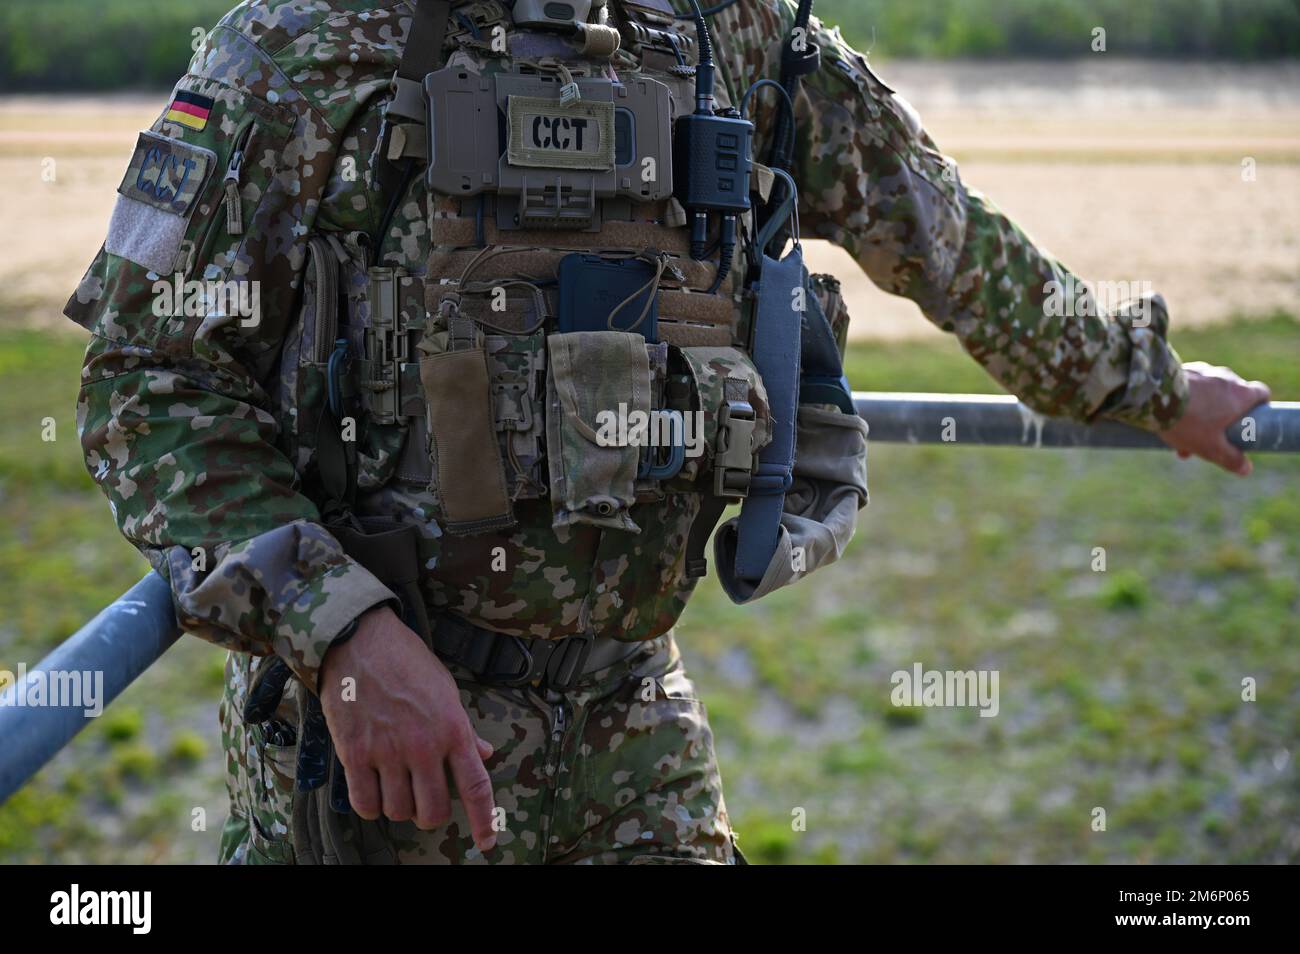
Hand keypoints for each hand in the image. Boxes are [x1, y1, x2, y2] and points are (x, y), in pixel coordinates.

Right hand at [318, 605, 497, 850]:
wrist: (359, 640)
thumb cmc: (407, 661)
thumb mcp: (446, 689)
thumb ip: (465, 729)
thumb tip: (485, 755)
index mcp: (453, 729)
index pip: (476, 787)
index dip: (483, 821)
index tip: (487, 844)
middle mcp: (423, 746)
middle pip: (433, 811)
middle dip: (431, 814)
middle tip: (424, 798)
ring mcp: (387, 752)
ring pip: (399, 811)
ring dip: (399, 806)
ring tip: (396, 784)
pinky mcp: (354, 753)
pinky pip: (364, 803)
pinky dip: (370, 805)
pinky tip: (373, 789)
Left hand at [1158, 361, 1270, 475]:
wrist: (1153, 396)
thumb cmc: (1188, 421)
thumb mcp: (1211, 447)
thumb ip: (1230, 458)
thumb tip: (1246, 469)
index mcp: (1241, 393)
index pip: (1262, 392)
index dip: (1260, 406)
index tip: (1251, 420)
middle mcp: (1226, 377)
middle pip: (1231, 398)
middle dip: (1220, 421)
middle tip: (1205, 440)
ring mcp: (1204, 370)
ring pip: (1208, 395)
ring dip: (1199, 415)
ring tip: (1179, 438)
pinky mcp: (1183, 369)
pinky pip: (1190, 387)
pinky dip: (1184, 402)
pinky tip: (1167, 419)